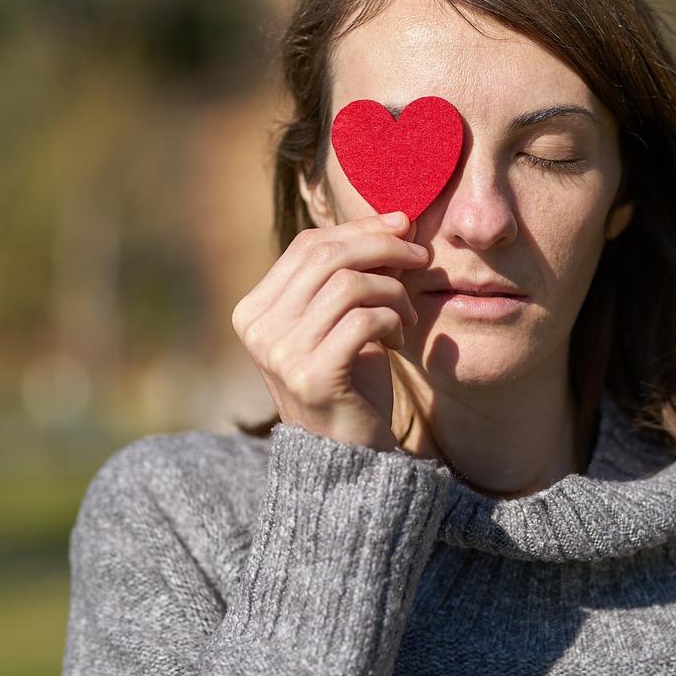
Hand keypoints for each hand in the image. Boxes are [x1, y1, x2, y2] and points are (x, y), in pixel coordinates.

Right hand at [231, 211, 427, 451]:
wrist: (350, 457)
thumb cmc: (351, 381)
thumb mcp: (341, 320)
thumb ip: (351, 274)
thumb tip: (397, 218)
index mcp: (255, 310)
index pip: (308, 245)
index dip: (361, 228)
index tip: (403, 226)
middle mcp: (258, 330)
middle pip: (327, 256)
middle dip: (384, 246)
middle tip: (420, 258)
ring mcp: (281, 354)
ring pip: (349, 284)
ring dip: (393, 291)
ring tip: (406, 314)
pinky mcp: (313, 376)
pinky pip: (363, 320)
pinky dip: (392, 320)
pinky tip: (398, 340)